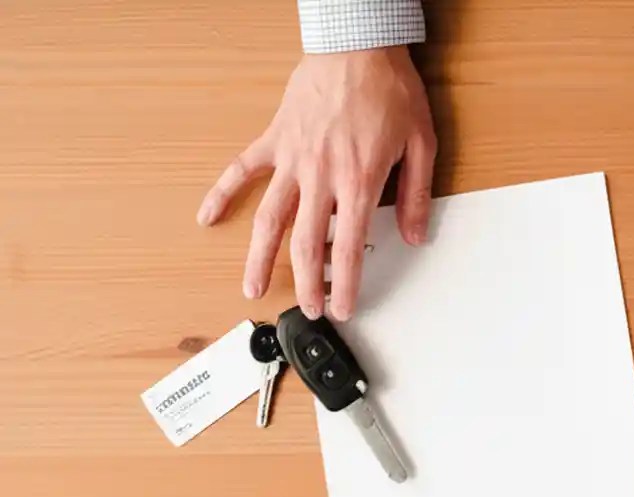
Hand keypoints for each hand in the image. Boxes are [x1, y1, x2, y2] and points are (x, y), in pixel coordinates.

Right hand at [197, 46, 435, 320]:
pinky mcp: (275, 139)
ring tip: (252, 287)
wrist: (358, 44)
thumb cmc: (390, 88)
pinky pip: (241, 169)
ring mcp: (292, 159)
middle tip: (308, 310)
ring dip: (258, 257)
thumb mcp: (421, 142)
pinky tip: (207, 218)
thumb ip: (417, 193)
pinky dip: (222, 193)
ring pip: (269, 217)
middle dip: (306, 283)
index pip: (350, 246)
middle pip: (306, 243)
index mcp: (359, 180)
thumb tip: (415, 233)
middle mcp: (321, 175)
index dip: (346, 283)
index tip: (343, 308)